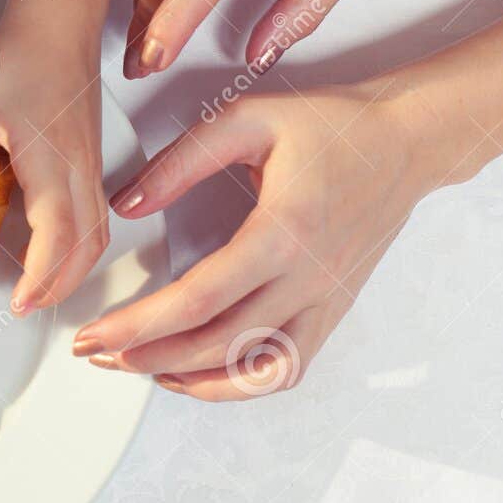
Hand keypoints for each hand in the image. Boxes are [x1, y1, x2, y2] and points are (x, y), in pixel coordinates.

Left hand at [0, 18, 108, 313]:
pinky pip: (97, 213)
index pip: (59, 235)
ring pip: (99, 232)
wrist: (59, 16)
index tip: (19, 304)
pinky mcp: (91, 156)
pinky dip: (82, 244)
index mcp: (52, 162)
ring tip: (43, 289)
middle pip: (88, 246)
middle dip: (62, 286)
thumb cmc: (17, 54)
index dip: (43, 276)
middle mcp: (81, 170)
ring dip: (76, 268)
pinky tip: (56, 246)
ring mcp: (91, 164)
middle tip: (27, 308)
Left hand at [71, 85, 437, 398]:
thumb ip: (180, 162)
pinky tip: (198, 373)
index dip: (139, 324)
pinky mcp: (332, 311)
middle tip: (95, 353)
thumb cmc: (331, 124)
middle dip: (146, 356)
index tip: (94, 334)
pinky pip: (287, 368)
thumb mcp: (246, 118)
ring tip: (142, 367)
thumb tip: (126, 205)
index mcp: (283, 232)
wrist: (408, 140)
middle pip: (217, 343)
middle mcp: (308, 278)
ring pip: (256, 372)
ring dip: (193, 380)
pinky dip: (240, 383)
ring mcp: (325, 301)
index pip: (199, 299)